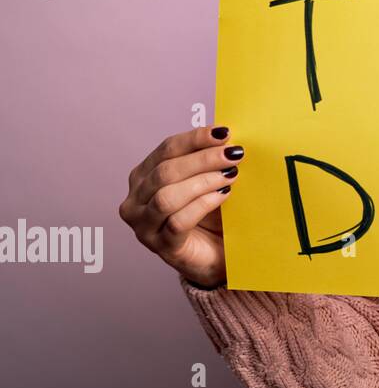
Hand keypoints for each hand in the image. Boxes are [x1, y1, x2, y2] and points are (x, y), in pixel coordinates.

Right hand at [119, 126, 244, 287]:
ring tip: (231, 175)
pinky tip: (223, 195)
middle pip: (165, 171)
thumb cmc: (211, 214)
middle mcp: (136, 200)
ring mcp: (144, 225)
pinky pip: (177, 222)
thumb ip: (210, 160)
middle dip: (203, 159)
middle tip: (233, 154)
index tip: (225, 133)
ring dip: (202, 181)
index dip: (196, 139)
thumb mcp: (208, 180)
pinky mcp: (160, 246)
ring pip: (166, 197)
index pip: (167, 149)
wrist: (216, 254)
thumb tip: (228, 137)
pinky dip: (203, 204)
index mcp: (144, 176)